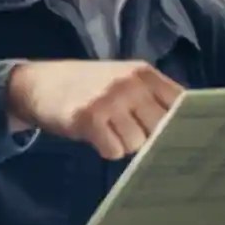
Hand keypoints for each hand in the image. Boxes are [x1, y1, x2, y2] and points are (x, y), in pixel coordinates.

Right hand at [6, 60, 183, 159]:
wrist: (38, 83)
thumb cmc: (89, 86)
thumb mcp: (123, 80)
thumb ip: (153, 98)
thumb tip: (185, 131)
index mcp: (143, 73)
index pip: (182, 103)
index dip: (184, 125)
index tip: (185, 140)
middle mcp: (130, 83)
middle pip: (162, 128)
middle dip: (150, 139)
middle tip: (132, 134)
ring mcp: (109, 100)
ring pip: (138, 143)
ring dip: (125, 144)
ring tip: (109, 130)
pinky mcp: (89, 118)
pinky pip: (114, 151)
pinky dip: (106, 149)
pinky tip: (96, 136)